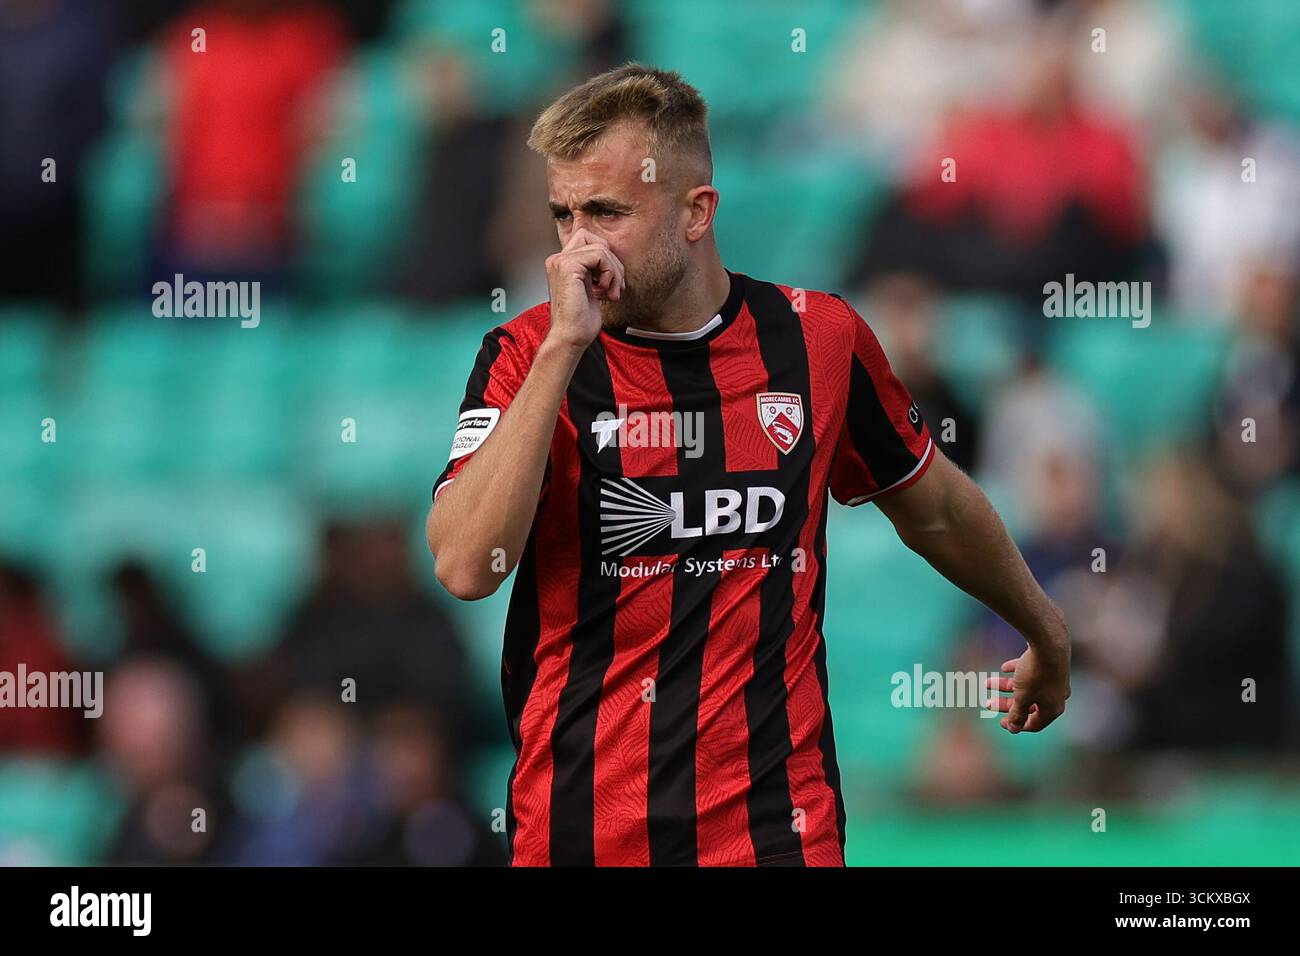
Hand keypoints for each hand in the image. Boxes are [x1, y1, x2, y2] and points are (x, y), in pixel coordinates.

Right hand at [544, 227, 624, 350]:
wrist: (570, 338)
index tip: (611, 282)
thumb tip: (612, 258)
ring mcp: (560, 261)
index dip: (606, 258)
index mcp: (562, 264)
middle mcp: (558, 259)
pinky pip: (600, 255)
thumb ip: (595, 270)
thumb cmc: (580, 321)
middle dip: (612, 262)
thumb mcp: (590, 288)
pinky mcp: (568, 266)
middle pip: (594, 238)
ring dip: (614, 271)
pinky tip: (603, 291)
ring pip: (601, 247)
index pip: (588, 240)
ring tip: (610, 292)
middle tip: (615, 286)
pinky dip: (609, 273)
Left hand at [985, 631, 1070, 733]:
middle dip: (1006, 704)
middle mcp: (1056, 696)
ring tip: (987, 683)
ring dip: (1006, 686)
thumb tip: (1013, 729)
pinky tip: (1004, 668)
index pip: (1035, 724)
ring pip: (1027, 687)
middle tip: (987, 703)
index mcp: (1053, 708)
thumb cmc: (1035, 674)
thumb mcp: (1022, 697)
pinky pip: (1031, 671)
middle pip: (1028, 705)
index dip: (1016, 725)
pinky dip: (1017, 671)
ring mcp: (1054, 679)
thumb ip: (1017, 714)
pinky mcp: (1050, 664)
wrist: (1049, 642)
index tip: (1000, 722)